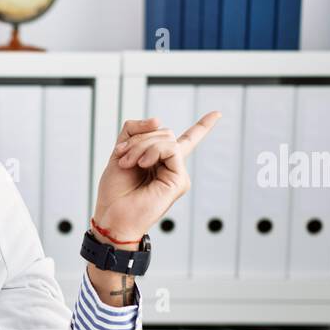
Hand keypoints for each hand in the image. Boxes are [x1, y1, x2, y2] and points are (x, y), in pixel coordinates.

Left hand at [91, 112, 221, 246]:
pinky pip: (171, 149)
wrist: (113, 216)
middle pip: (164, 132)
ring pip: (167, 138)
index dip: (201, 127)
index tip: (217, 114)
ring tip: (128, 163)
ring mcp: (177, 173)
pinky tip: (142, 164)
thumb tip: (158, 120)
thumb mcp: (119, 152)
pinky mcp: (180, 181)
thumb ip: (134, 131)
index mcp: (159, 161)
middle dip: (139, 139)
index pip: (184, 141)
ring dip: (142, 146)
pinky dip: (153, 151)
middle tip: (122, 156)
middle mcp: (171, 167)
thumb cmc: (114, 191)